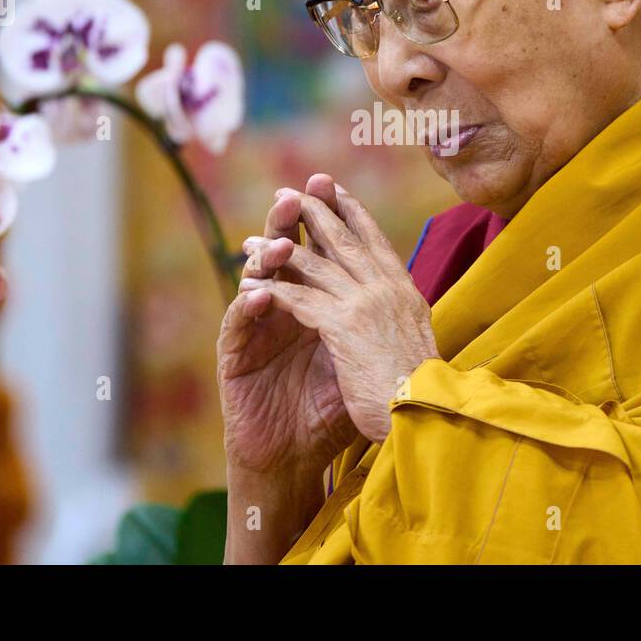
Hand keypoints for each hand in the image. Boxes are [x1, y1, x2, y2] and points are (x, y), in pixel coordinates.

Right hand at [216, 175, 358, 477]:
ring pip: (257, 278)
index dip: (324, 218)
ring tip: (283, 244)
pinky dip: (248, 306)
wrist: (292, 455)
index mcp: (313, 301)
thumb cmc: (327, 410)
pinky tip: (259, 293)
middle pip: (286, 251)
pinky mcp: (235, 353)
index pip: (317, 249)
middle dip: (292, 220)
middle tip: (299, 193)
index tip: (334, 185)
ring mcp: (256, 326)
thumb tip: (406, 296)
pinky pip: (238, 323)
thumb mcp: (356, 361)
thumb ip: (369, 327)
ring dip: (269, 258)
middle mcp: (281, 305)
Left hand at [239, 177, 439, 442]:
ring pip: (314, 265)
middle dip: (314, 212)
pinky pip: (298, 299)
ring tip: (251, 242)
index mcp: (405, 292)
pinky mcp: (343, 325)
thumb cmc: (424, 393)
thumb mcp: (414, 342)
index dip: (353, 212)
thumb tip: (396, 311)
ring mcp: (366, 303)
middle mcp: (387, 288)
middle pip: (344, 239)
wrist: (428, 417)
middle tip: (289, 192)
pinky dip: (271, 292)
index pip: (376, 240)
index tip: (335, 191)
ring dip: (279, 253)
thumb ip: (399, 319)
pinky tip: (249, 289)